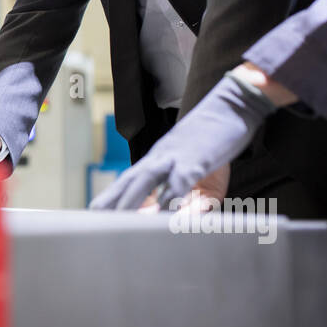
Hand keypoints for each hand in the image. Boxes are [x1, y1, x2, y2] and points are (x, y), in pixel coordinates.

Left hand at [89, 73, 273, 210]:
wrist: (233, 103)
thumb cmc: (213, 138)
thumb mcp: (195, 169)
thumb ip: (185, 194)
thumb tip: (173, 217)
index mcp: (157, 159)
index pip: (126, 180)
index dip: (111, 198)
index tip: (94, 214)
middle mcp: (160, 157)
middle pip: (128, 181)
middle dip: (112, 203)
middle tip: (94, 222)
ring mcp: (176, 157)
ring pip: (146, 180)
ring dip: (132, 202)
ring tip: (119, 223)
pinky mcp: (196, 159)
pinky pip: (179, 181)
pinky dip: (170, 198)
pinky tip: (164, 214)